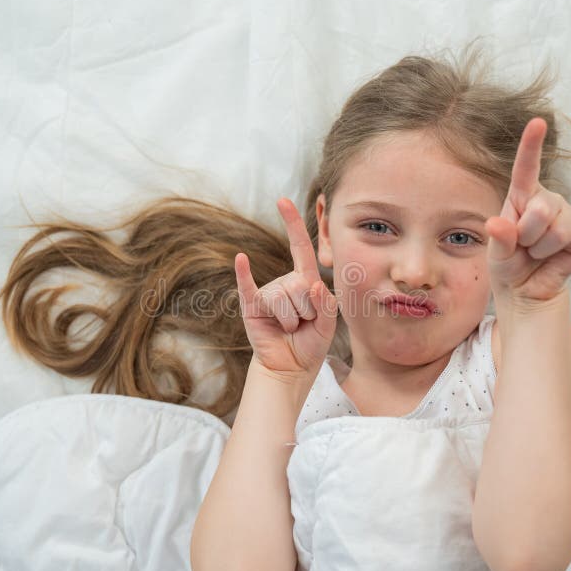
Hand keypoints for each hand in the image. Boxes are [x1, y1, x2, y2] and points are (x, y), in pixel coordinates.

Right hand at [234, 198, 338, 374]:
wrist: (290, 369)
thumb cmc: (310, 344)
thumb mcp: (329, 324)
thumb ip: (327, 304)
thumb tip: (312, 285)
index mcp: (305, 281)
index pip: (300, 248)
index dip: (293, 224)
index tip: (283, 200)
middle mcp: (285, 282)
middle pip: (301, 286)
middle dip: (308, 311)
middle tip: (304, 325)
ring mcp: (267, 292)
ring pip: (285, 300)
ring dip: (292, 321)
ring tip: (289, 329)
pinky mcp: (251, 306)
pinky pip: (247, 287)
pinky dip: (243, 273)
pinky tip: (241, 259)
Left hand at [485, 118, 570, 305]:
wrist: (525, 290)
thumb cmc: (508, 263)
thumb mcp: (496, 252)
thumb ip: (498, 238)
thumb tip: (496, 225)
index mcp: (521, 198)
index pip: (526, 169)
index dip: (531, 146)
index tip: (537, 122)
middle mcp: (547, 202)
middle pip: (542, 210)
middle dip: (529, 235)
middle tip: (524, 247)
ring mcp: (568, 217)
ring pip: (560, 229)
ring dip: (544, 248)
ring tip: (538, 254)